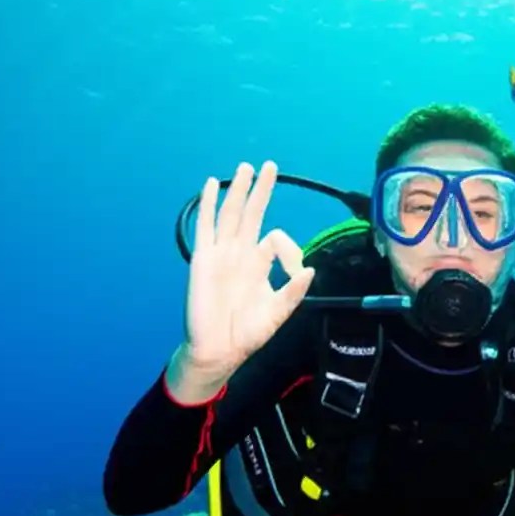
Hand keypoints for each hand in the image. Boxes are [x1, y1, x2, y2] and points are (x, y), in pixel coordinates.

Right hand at [169, 161, 314, 400]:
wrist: (218, 349)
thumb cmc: (247, 333)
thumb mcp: (278, 312)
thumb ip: (293, 291)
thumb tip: (311, 269)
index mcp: (260, 264)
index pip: (275, 238)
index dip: (289, 247)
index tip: (296, 269)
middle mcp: (241, 253)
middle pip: (252, 214)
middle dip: (261, 190)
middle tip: (269, 165)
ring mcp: (221, 253)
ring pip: (231, 214)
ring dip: (238, 190)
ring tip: (246, 168)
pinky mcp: (203, 259)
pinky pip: (206, 226)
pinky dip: (209, 205)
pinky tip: (212, 185)